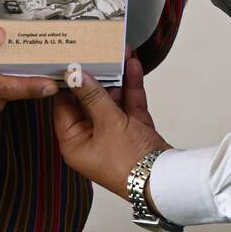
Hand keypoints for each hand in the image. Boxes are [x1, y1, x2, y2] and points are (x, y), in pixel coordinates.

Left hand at [52, 51, 169, 200]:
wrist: (166, 180)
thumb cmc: (130, 162)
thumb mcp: (108, 123)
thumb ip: (92, 96)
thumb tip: (75, 75)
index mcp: (75, 143)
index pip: (64, 107)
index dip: (67, 83)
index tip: (69, 59)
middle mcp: (91, 139)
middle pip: (89, 101)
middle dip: (97, 76)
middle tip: (96, 51)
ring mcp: (113, 134)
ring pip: (112, 100)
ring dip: (117, 78)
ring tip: (118, 52)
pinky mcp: (133, 131)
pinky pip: (128, 105)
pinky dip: (131, 87)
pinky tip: (133, 66)